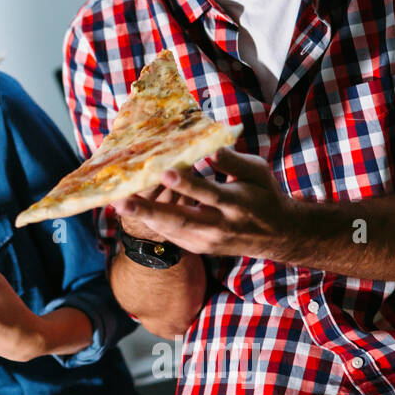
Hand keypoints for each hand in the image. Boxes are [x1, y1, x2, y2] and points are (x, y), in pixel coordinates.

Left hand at [119, 148, 303, 260]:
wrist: (276, 235)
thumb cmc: (264, 194)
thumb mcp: (257, 171)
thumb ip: (232, 159)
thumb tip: (209, 146)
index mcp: (236, 203)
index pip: (207, 193)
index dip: (186, 184)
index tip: (165, 170)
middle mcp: (220, 226)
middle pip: (181, 219)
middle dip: (149, 211)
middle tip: (121, 201)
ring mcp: (208, 241)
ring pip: (172, 230)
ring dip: (144, 218)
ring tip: (118, 205)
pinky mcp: (199, 248)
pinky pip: (172, 235)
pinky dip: (153, 222)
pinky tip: (134, 209)